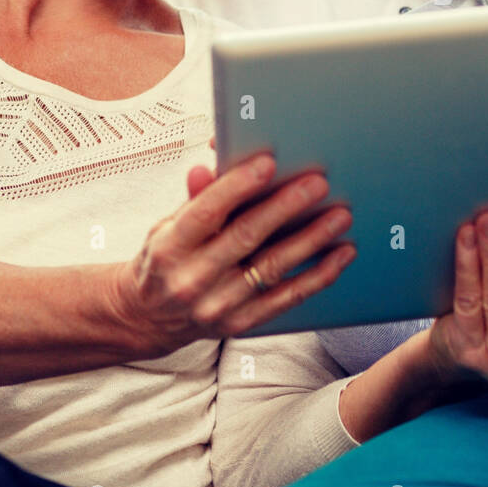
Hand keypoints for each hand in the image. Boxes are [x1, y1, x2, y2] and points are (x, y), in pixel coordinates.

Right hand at [109, 153, 354, 352]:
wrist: (148, 318)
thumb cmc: (164, 260)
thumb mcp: (166, 226)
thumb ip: (194, 199)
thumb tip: (206, 168)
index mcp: (169, 247)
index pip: (206, 211)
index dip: (237, 186)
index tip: (268, 162)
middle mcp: (192, 279)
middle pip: (245, 237)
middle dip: (285, 207)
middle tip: (317, 184)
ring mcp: (217, 305)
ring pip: (272, 268)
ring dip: (310, 240)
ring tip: (339, 216)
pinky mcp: (240, 324)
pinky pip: (286, 299)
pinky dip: (317, 276)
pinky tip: (339, 255)